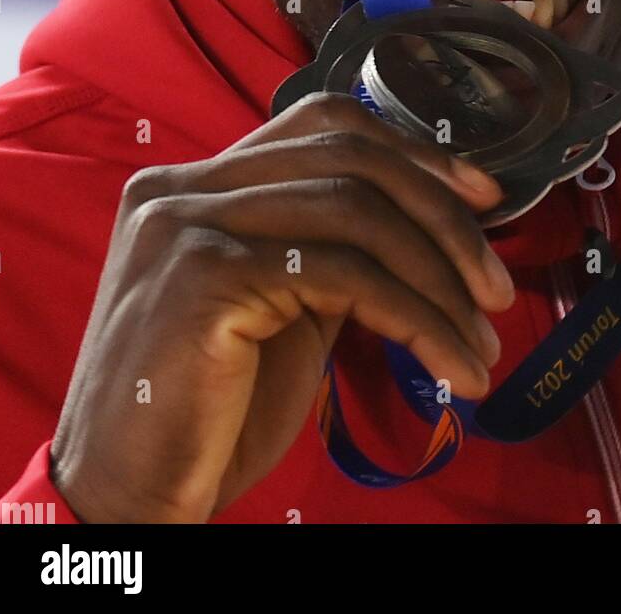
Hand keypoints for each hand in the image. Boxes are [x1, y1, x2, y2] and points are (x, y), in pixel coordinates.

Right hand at [50, 92, 512, 522]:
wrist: (123, 496)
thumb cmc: (207, 412)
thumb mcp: (280, 309)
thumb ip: (327, 252)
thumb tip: (432, 226)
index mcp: (196, 182)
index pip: (324, 124)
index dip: (413, 151)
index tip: (483, 197)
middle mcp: (183, 186)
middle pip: (349, 158)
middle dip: (442, 216)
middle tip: (496, 287)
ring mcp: (187, 223)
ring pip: (356, 213)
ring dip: (440, 279)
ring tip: (482, 343)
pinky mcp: (204, 274)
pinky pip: (344, 276)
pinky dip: (417, 318)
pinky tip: (449, 364)